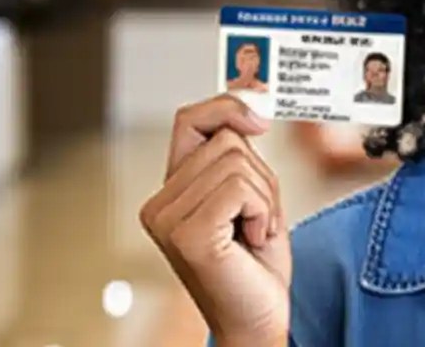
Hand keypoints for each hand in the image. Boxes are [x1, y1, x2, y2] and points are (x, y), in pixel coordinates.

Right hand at [140, 95, 290, 344]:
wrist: (259, 318)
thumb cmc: (256, 264)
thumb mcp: (252, 195)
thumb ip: (241, 154)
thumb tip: (251, 106)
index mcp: (171, 190)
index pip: (190, 120)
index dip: (227, 106)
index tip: (260, 117)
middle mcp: (159, 204)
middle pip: (226, 141)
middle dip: (261, 176)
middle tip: (257, 218)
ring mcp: (167, 220)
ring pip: (237, 162)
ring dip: (264, 197)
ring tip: (254, 231)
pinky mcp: (187, 235)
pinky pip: (241, 189)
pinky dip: (262, 211)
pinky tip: (252, 240)